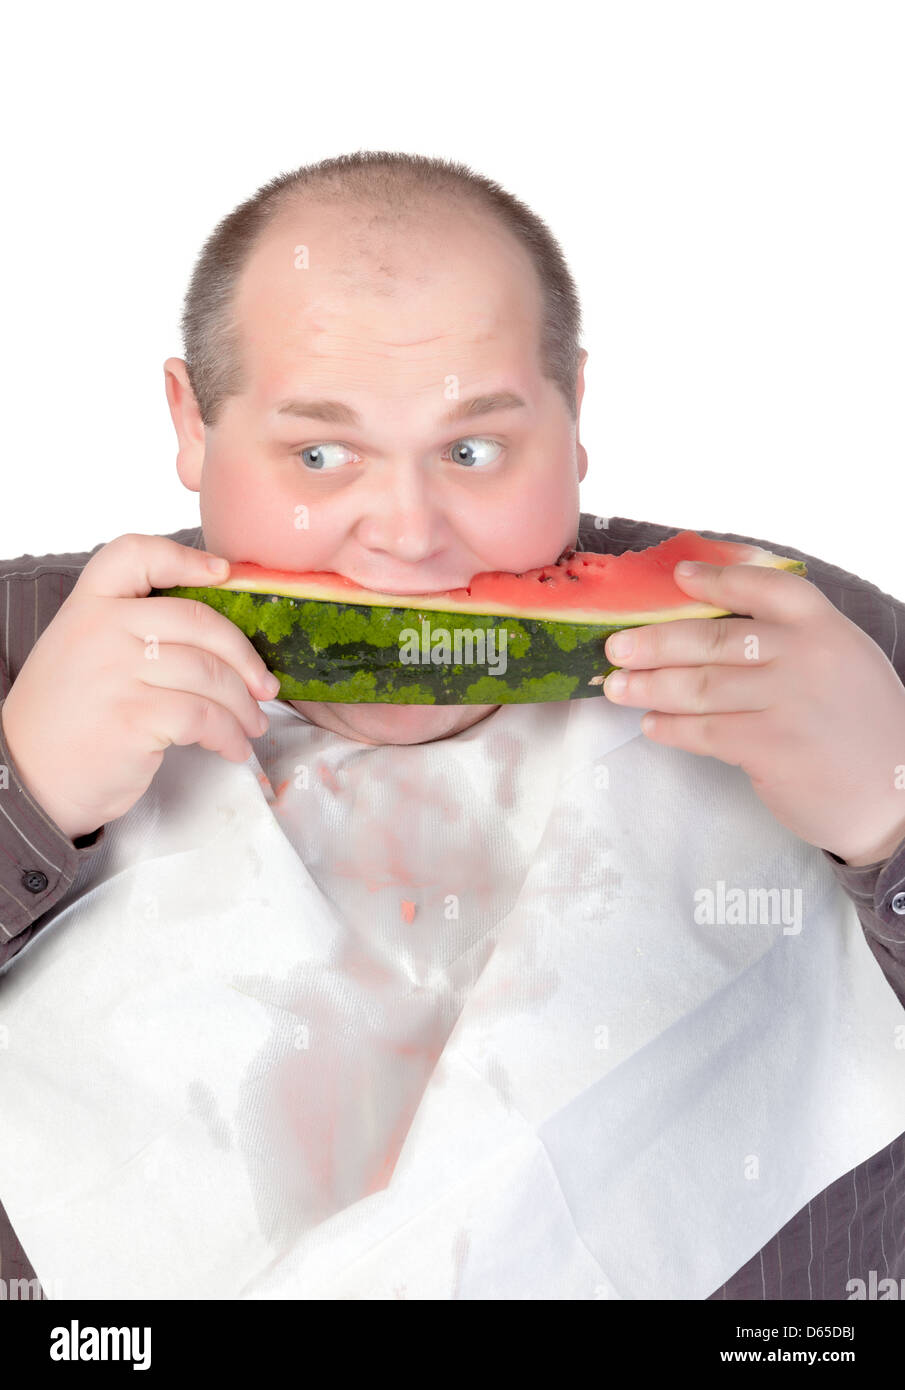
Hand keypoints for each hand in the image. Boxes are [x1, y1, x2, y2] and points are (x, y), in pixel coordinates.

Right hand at [0, 534, 279, 840]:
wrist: (29, 779)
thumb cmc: (69, 718)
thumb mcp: (84, 653)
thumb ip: (131, 630)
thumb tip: (218, 637)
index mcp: (88, 605)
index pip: (135, 554)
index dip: (186, 558)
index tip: (225, 574)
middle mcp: (101, 629)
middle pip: (199, 621)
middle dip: (246, 657)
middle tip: (265, 685)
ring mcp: (117, 671)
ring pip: (210, 674)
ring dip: (244, 705)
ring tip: (253, 723)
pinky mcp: (135, 717)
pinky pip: (205, 717)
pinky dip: (230, 735)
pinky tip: (234, 747)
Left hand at [601, 560, 904, 865]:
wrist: (898, 794)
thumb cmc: (857, 726)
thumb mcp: (841, 662)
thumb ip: (792, 639)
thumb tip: (710, 618)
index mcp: (825, 627)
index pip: (765, 587)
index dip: (718, 579)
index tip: (679, 576)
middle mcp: (808, 657)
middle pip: (714, 639)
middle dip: (655, 642)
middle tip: (616, 646)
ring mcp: (790, 703)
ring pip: (701, 687)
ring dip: (650, 686)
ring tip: (616, 687)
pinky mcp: (773, 749)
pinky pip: (706, 732)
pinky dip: (672, 728)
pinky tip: (652, 725)